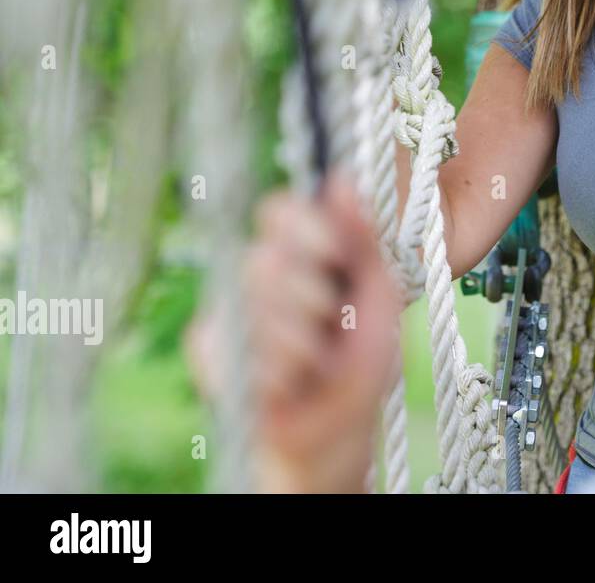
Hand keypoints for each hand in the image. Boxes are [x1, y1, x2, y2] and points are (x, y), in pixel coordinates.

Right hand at [186, 176, 398, 492]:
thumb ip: (360, 237)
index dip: (304, 228)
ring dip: (302, 344)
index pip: (278, 209)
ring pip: (255, 308)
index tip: (333, 254)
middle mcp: (257, 269)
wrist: (338, 425)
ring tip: (317, 361)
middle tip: (330, 325)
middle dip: (311, 300)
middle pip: (265, 260)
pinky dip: (279, 373)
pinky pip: (236, 350)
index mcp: (298, 248)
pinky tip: (292, 382)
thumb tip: (341, 178)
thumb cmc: (359, 354)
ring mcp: (229, 307)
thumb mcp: (376, 292)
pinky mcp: (209, 348)